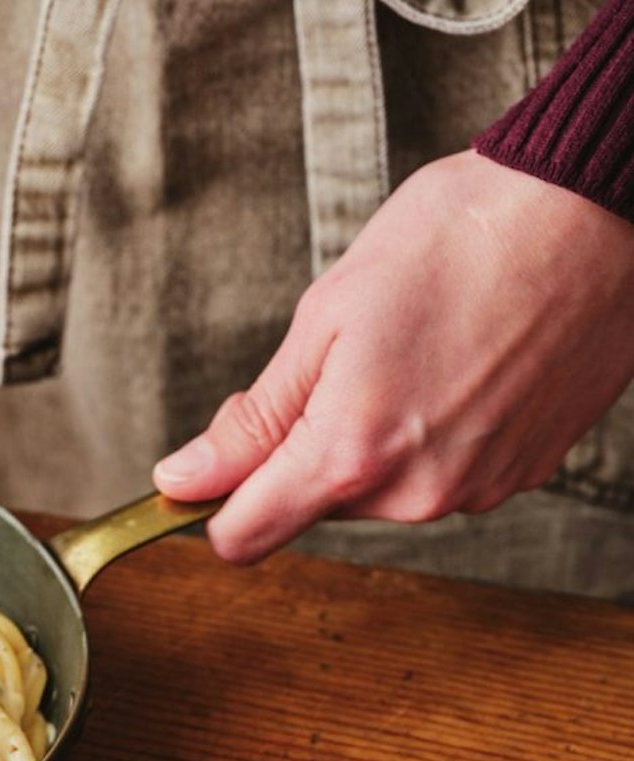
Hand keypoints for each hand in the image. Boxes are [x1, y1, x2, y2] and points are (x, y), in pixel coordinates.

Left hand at [152, 150, 633, 562]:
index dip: (212, 504)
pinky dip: (432, 432)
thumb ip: (252, 420)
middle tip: (340, 358)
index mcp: (352, 455)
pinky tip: (459, 364)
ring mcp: (478, 487)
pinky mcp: (523, 471)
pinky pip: (441, 474)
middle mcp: (418, 492)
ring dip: (371, 437)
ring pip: (379, 490)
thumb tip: (183, 480)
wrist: (594, 208)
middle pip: (313, 505)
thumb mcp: (324, 319)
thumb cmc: (457, 240)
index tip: (206, 466)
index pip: (244, 537)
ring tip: (413, 350)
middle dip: (303, 447)